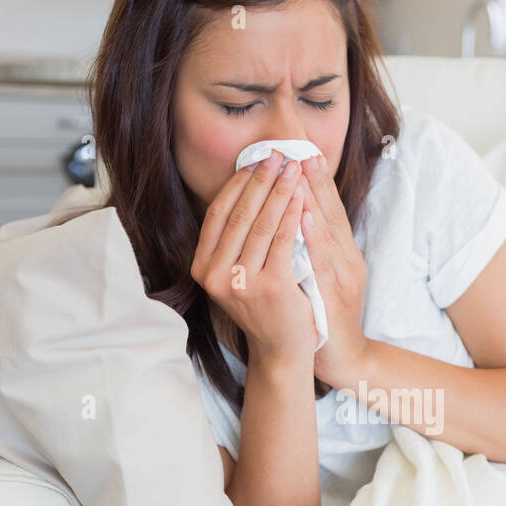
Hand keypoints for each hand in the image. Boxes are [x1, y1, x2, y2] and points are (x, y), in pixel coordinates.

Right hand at [190, 150, 316, 368]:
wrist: (283, 350)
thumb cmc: (265, 307)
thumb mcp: (239, 273)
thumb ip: (235, 242)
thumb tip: (246, 188)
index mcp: (202, 267)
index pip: (218, 213)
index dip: (238, 183)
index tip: (257, 160)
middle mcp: (214, 274)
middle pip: (240, 214)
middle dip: (262, 180)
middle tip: (279, 154)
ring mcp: (240, 282)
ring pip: (262, 223)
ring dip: (280, 190)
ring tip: (294, 167)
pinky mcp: (269, 287)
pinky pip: (283, 240)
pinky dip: (293, 214)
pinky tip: (302, 195)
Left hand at [299, 154, 368, 387]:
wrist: (344, 358)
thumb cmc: (326, 316)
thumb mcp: (322, 276)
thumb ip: (312, 248)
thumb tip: (293, 217)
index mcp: (343, 253)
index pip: (330, 210)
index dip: (319, 181)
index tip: (304, 152)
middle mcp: (347, 259)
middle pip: (331, 213)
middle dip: (315, 180)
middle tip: (300, 149)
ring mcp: (343, 276)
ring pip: (327, 231)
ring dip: (314, 199)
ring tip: (301, 171)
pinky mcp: (335, 295)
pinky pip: (322, 262)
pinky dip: (314, 237)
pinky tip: (303, 217)